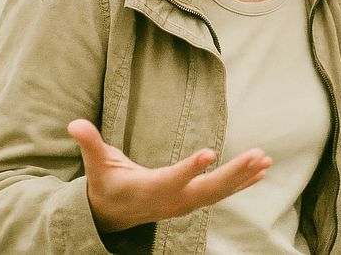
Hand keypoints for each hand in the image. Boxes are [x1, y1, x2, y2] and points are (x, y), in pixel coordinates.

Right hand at [67, 119, 271, 232]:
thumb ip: (90, 144)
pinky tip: (262, 171)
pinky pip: (221, 194)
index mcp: (148, 189)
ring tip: (266, 161)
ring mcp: (184, 204)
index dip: (190, 168)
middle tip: (258, 155)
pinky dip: (242, 183)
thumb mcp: (97, 165)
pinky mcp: (192, 202)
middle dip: (233, 174)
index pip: (172, 179)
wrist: (110, 217)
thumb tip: (74, 124)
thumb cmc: (105, 185)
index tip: (210, 153)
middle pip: (207, 190)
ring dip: (244, 177)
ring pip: (219, 193)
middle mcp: (171, 201)